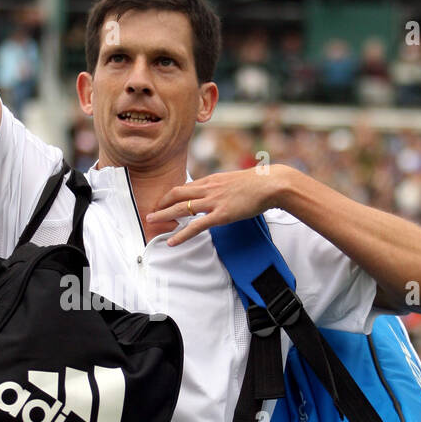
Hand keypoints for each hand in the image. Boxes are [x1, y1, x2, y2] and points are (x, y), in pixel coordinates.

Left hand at [145, 166, 292, 245]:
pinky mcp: (220, 215)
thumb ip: (225, 187)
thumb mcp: (237, 181)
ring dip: (163, 215)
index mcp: (212, 180)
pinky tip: (171, 241)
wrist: (270, 184)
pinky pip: (195, 226)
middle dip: (161, 203)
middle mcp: (209, 188)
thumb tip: (223, 194)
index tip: (165, 202)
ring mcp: (213, 201)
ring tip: (151, 222)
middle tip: (150, 211)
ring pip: (181, 208)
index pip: (186, 186)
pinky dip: (181, 234)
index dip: (172, 195)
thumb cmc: (258, 183)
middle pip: (177, 194)